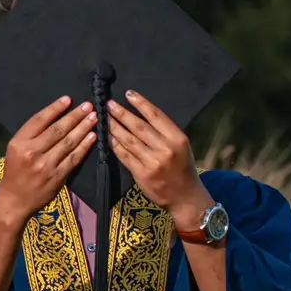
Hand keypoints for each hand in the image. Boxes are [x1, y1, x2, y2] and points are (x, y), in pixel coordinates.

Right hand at [0, 96, 96, 222]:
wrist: (15, 199)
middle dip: (74, 116)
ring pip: (68, 142)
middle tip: (88, 106)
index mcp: (19, 143)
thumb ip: (32, 136)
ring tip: (93, 117)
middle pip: (57, 130)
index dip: (55, 109)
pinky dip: (85, 146)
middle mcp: (32, 153)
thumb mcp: (15, 150)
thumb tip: (56, 117)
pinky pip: (74, 158)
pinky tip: (93, 136)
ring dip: (83, 128)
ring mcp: (46, 165)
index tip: (68, 99)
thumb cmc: (15, 171)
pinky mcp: (58, 176)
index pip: (39, 121)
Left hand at [109, 91, 207, 227]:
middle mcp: (166, 148)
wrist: (185, 196)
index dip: (141, 103)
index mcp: (178, 139)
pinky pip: (124, 155)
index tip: (129, 94)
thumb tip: (141, 114)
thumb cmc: (182, 168)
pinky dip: (114, 144)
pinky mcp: (141, 173)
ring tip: (105, 118)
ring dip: (114, 127)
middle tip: (109, 104)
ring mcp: (153, 161)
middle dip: (122, 113)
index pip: (156, 116)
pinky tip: (107, 136)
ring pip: (128, 139)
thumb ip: (164, 133)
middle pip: (139, 126)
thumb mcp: (181, 147)